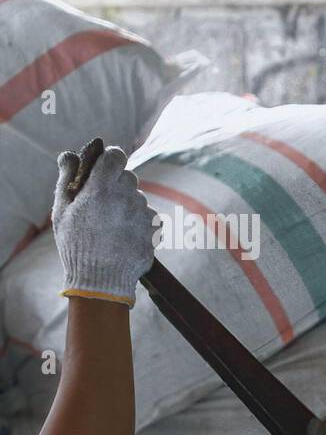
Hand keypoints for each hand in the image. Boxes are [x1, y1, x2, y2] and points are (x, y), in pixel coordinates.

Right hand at [52, 144, 156, 306]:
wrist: (102, 280)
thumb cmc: (76, 244)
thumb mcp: (62, 210)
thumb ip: (67, 178)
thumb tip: (69, 155)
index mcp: (102, 187)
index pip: (116, 155)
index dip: (110, 159)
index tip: (104, 168)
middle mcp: (127, 196)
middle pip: (128, 176)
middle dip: (116, 184)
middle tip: (101, 203)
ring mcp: (143, 213)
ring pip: (138, 198)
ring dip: (127, 205)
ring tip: (110, 226)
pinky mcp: (155, 228)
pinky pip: (148, 216)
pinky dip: (138, 222)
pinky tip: (124, 236)